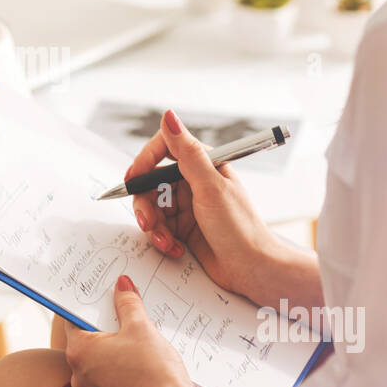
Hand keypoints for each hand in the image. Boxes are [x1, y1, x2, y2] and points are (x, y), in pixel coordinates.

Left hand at [63, 275, 196, 386]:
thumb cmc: (153, 372)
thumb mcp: (141, 328)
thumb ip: (127, 303)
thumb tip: (122, 285)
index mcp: (78, 352)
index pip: (73, 317)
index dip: (89, 302)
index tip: (101, 291)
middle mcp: (79, 373)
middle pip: (87, 336)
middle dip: (106, 320)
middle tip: (123, 304)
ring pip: (99, 354)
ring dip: (115, 340)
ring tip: (137, 328)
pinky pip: (109, 370)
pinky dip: (120, 358)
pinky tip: (141, 352)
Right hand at [129, 109, 280, 299]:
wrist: (252, 270)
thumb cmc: (240, 228)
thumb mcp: (211, 188)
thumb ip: (187, 153)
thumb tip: (169, 116)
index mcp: (203, 164)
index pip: (164, 148)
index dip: (145, 161)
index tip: (134, 178)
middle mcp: (193, 181)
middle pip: (151, 182)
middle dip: (145, 204)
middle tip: (148, 222)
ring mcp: (188, 204)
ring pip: (151, 207)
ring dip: (153, 226)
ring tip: (165, 240)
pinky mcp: (183, 227)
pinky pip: (158, 227)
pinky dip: (161, 238)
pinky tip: (175, 248)